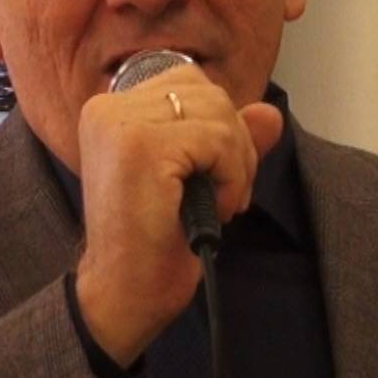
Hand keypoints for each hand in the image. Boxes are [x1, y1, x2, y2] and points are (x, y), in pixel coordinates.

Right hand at [72, 65, 283, 366]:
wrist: (124, 294)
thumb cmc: (152, 243)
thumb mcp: (198, 180)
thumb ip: (228, 140)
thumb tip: (270, 114)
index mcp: (110, 110)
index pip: (190, 83)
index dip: (219, 127)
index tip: (211, 176)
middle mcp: (107, 109)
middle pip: (209, 93)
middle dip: (235, 146)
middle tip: (222, 195)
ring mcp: (120, 125)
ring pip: (219, 113)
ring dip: (235, 164)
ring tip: (216, 203)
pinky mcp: (140, 147)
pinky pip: (218, 140)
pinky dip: (232, 177)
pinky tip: (214, 208)